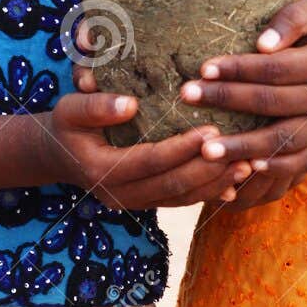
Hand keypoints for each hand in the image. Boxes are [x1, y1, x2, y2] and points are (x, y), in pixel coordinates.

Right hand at [40, 73, 253, 211]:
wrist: (58, 155)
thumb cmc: (67, 124)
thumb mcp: (70, 109)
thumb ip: (96, 107)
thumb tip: (130, 104)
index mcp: (102, 171)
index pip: (150, 160)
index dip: (182, 148)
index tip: (210, 129)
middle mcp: (119, 195)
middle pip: (172, 185)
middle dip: (209, 169)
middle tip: (241, 150)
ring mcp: (134, 203)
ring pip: (181, 198)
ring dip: (216, 183)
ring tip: (247, 165)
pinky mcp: (146, 202)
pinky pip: (180, 201)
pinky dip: (208, 192)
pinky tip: (234, 181)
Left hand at [177, 0, 306, 207]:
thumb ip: (291, 20)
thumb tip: (262, 45)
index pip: (276, 69)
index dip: (239, 69)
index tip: (203, 69)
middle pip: (273, 104)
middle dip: (227, 100)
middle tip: (188, 98)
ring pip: (282, 140)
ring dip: (242, 146)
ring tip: (205, 149)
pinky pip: (299, 163)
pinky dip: (271, 168)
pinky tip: (241, 168)